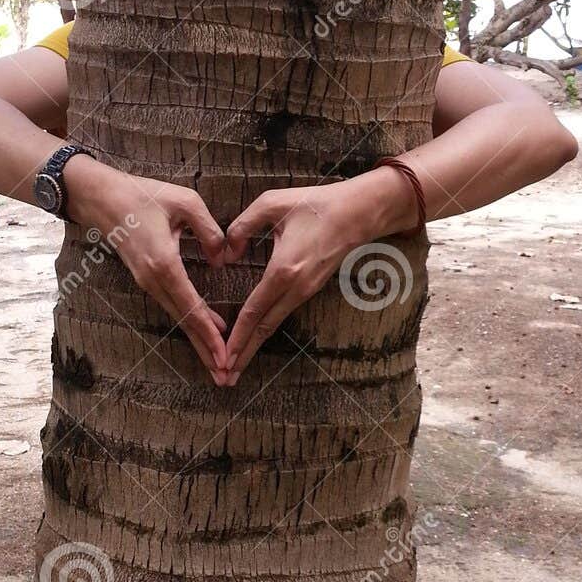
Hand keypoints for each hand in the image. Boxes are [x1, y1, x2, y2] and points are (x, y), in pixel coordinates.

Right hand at [65, 155, 229, 382]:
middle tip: (225, 374)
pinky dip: (190, 324)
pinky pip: (172, 307)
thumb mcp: (185, 202)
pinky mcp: (146, 280)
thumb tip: (223, 260)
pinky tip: (204, 333)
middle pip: (184, 322)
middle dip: (206, 350)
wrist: (101, 199)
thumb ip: (210, 231)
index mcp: (163, 264)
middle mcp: (154, 281)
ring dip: (198, 341)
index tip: (225, 352)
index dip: (210, 332)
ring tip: (218, 363)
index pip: (191, 306)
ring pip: (178, 318)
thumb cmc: (142, 196)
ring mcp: (147, 283)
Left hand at [220, 168, 418, 383]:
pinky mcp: (310, 288)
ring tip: (236, 365)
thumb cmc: (315, 204)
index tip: (222, 355)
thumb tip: (225, 253)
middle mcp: (295, 288)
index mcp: (283, 270)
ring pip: (274, 324)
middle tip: (225, 377)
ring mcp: (305, 291)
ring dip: (253, 346)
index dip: (237, 336)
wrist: (359, 212)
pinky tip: (254, 336)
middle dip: (243, 354)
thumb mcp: (272, 204)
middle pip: (264, 329)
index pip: (254, 311)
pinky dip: (265, 329)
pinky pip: (282, 313)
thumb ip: (241, 226)